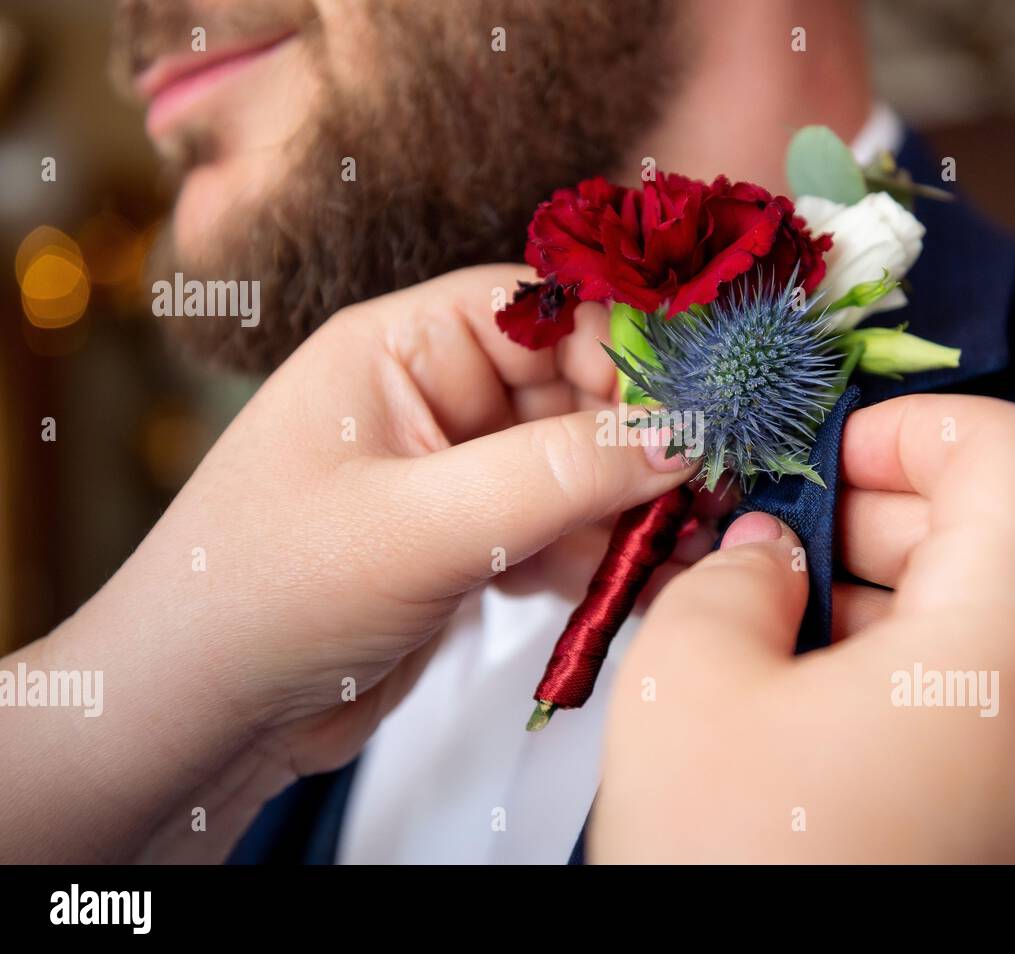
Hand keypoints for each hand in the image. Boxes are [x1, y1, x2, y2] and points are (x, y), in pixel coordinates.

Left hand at [1, 264, 699, 861]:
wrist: (199, 717)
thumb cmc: (267, 593)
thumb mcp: (420, 526)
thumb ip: (557, 475)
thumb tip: (679, 433)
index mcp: (399, 349)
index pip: (539, 307)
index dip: (620, 344)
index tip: (686, 405)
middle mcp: (432, 399)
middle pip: (571, 390)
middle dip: (639, 439)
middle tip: (711, 488)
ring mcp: (454, 476)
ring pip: (577, 467)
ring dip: (632, 507)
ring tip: (691, 546)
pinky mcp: (471, 545)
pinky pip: (560, 530)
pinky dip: (601, 557)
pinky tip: (637, 585)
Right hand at [591, 394, 1014, 862]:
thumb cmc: (738, 865)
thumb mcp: (691, 678)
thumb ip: (732, 571)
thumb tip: (766, 550)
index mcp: (1004, 651)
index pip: (1014, 456)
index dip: (912, 425)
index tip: (822, 453)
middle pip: (994, 536)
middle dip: (869, 511)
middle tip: (761, 533)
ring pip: (974, 620)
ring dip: (867, 590)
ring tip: (755, 614)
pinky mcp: (1010, 823)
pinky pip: (965, 698)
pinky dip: (885, 664)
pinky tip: (786, 689)